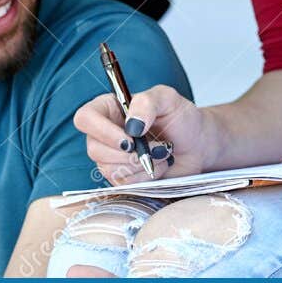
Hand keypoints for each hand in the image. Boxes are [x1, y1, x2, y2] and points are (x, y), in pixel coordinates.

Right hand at [73, 84, 215, 185]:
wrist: (196, 145)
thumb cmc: (181, 119)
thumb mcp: (168, 99)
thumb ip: (147, 103)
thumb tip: (131, 125)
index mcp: (109, 108)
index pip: (85, 118)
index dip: (102, 131)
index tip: (129, 139)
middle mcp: (104, 133)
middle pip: (94, 149)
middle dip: (129, 153)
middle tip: (155, 146)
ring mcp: (110, 157)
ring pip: (107, 168)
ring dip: (140, 164)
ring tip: (160, 152)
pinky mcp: (121, 177)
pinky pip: (123, 183)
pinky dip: (144, 176)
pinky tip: (157, 165)